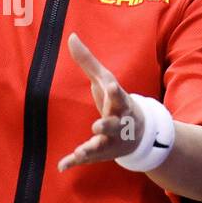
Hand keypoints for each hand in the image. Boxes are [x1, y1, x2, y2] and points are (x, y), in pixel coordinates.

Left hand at [56, 32, 144, 171]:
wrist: (140, 134)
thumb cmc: (117, 101)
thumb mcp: (105, 80)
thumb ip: (87, 61)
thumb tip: (71, 36)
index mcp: (119, 103)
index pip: (118, 95)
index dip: (114, 91)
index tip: (110, 86)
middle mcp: (118, 123)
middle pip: (113, 125)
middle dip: (106, 126)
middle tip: (97, 126)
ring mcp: (110, 140)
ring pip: (101, 146)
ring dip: (90, 149)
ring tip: (80, 152)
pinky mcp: (100, 152)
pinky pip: (87, 158)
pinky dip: (74, 162)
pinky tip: (62, 166)